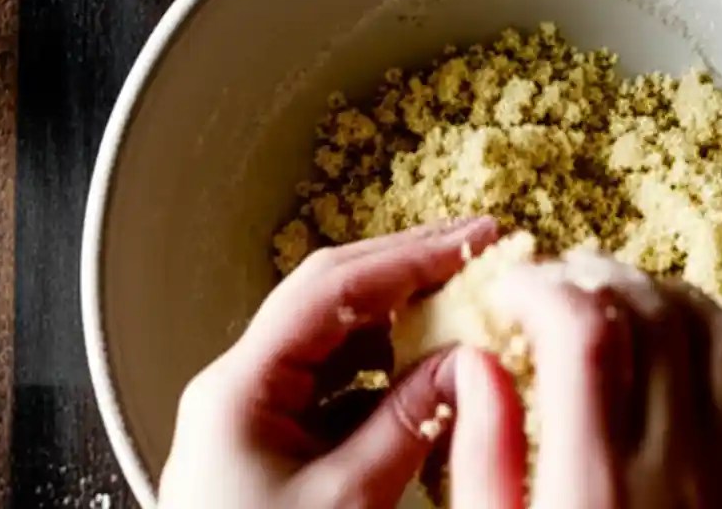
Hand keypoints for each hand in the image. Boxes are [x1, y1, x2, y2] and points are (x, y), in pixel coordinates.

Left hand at [158, 218, 504, 508]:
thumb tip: (470, 358)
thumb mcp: (347, 501)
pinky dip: (388, 372)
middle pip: (330, 301)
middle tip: (480, 251)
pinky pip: (339, 385)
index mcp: (240, 387)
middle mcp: (242, 384)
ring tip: (465, 305)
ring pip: (337, 339)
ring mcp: (257, 411)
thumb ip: (410, 422)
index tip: (477, 238)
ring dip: (401, 320)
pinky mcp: (276, 442)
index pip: (331, 290)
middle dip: (407, 272)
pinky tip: (431, 373)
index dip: (409, 255)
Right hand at [455, 251, 721, 508]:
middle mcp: (677, 466)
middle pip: (652, 314)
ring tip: (608, 296)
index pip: (588, 336)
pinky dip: (716, 326)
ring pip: (712, 325)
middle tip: (554, 286)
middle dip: (593, 276)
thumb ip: (483, 454)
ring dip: (655, 291)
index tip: (512, 288)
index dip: (545, 286)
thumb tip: (477, 361)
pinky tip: (676, 330)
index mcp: (598, 485)